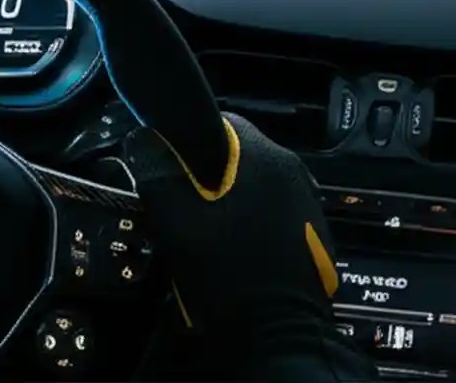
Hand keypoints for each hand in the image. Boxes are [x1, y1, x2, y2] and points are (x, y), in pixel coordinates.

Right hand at [126, 113, 371, 378]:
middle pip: (237, 156)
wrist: (277, 334)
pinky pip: (272, 212)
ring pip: (254, 185)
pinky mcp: (313, 233)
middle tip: (181, 208)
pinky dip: (251, 222)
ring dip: (229, 200)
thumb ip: (156, 171)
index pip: (220, 121)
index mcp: (264, 158)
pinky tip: (234, 251)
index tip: (168, 169)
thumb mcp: (176, 221)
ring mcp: (308, 203)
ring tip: (206, 234)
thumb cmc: (226, 272)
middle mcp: (293, 172)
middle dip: (206, 175)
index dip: (187, 142)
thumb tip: (142, 137)